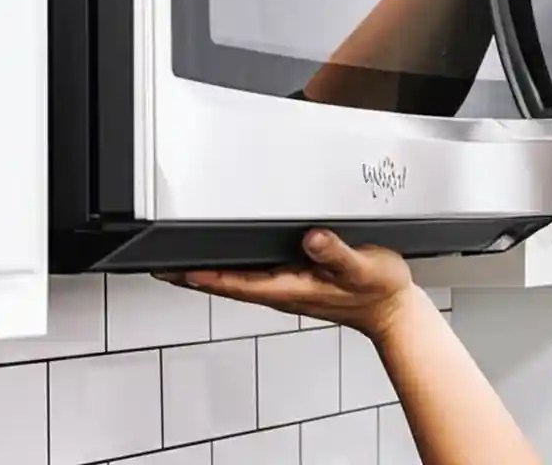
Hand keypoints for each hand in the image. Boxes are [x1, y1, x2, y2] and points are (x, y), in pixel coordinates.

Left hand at [156, 229, 417, 341]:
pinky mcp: (293, 284)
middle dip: (192, 277)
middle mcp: (282, 291)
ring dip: (206, 275)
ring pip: (236, 282)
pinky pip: (251, 278)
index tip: (178, 270)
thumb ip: (336, 253)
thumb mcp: (363, 267)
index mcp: (292, 288)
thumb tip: (310, 239)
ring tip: (175, 266)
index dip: (207, 277)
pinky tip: (221, 263)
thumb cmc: (379, 291)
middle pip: (227, 285)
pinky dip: (229, 272)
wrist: (393, 312)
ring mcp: (286, 290)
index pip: (239, 284)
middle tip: (158, 268)